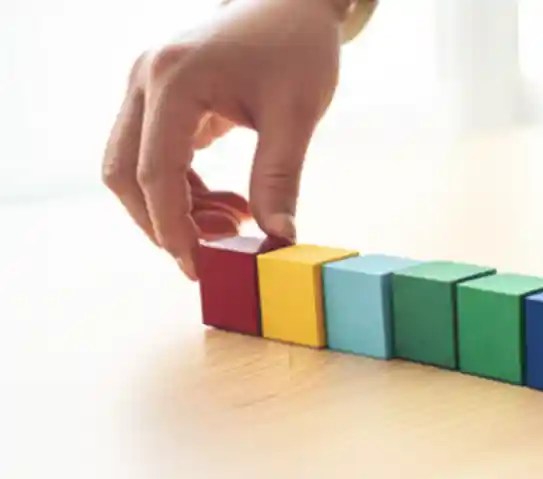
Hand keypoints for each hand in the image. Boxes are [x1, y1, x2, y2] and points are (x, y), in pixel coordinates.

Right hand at [102, 0, 345, 279]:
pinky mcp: (158, 97)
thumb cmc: (298, 49)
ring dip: (177, 209)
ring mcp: (146, 87)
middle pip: (124, 173)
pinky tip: (231, 205)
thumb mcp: (297, 115)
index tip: (200, 268)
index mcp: (174, 80)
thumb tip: (279, 238)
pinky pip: (154, 156)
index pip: (155, 172)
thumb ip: (280, 177)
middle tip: (217, 253)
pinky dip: (185, 189)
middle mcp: (146, 80)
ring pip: (133, 168)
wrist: (292, 4)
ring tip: (237, 224)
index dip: (173, 228)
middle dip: (164, 223)